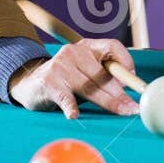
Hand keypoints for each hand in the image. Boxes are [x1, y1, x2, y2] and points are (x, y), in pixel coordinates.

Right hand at [7, 38, 139, 117]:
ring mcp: (60, 66)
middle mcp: (74, 52)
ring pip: (89, 87)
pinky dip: (70, 107)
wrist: (29, 84)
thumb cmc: (65, 80)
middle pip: (103, 74)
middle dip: (121, 94)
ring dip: (108, 102)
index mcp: (86, 47)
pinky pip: (65, 97)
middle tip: (133, 108)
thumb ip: (103, 76)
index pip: (112, 47)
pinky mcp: (48, 83)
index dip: (126, 62)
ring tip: (121, 112)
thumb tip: (128, 88)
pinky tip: (74, 115)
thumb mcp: (84, 71)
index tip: (134, 80)